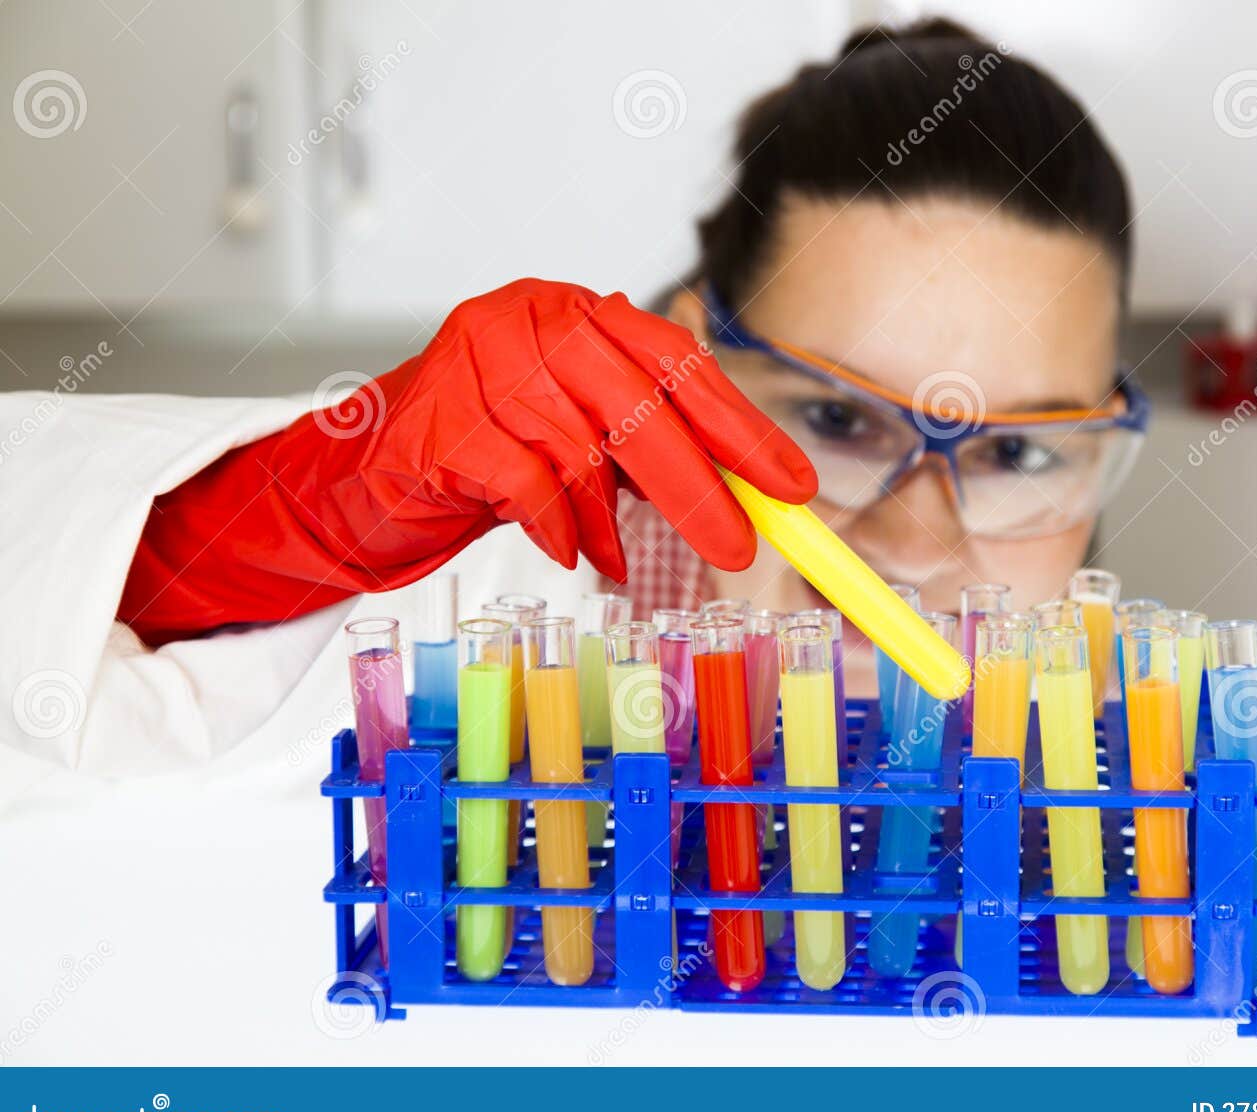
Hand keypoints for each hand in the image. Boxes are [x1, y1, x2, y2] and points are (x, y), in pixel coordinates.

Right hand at [119, 279, 816, 642]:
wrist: (372, 471)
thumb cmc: (496, 452)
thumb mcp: (585, 438)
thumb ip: (654, 446)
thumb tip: (752, 494)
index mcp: (582, 314)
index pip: (680, 362)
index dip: (742, 427)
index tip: (792, 485)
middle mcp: (533, 318)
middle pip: (639, 403)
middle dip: (699, 485)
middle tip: (739, 546)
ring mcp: (478, 360)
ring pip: (581, 448)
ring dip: (611, 521)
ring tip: (618, 560)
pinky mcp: (438, 417)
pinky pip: (525, 482)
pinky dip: (557, 527)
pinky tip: (566, 549)